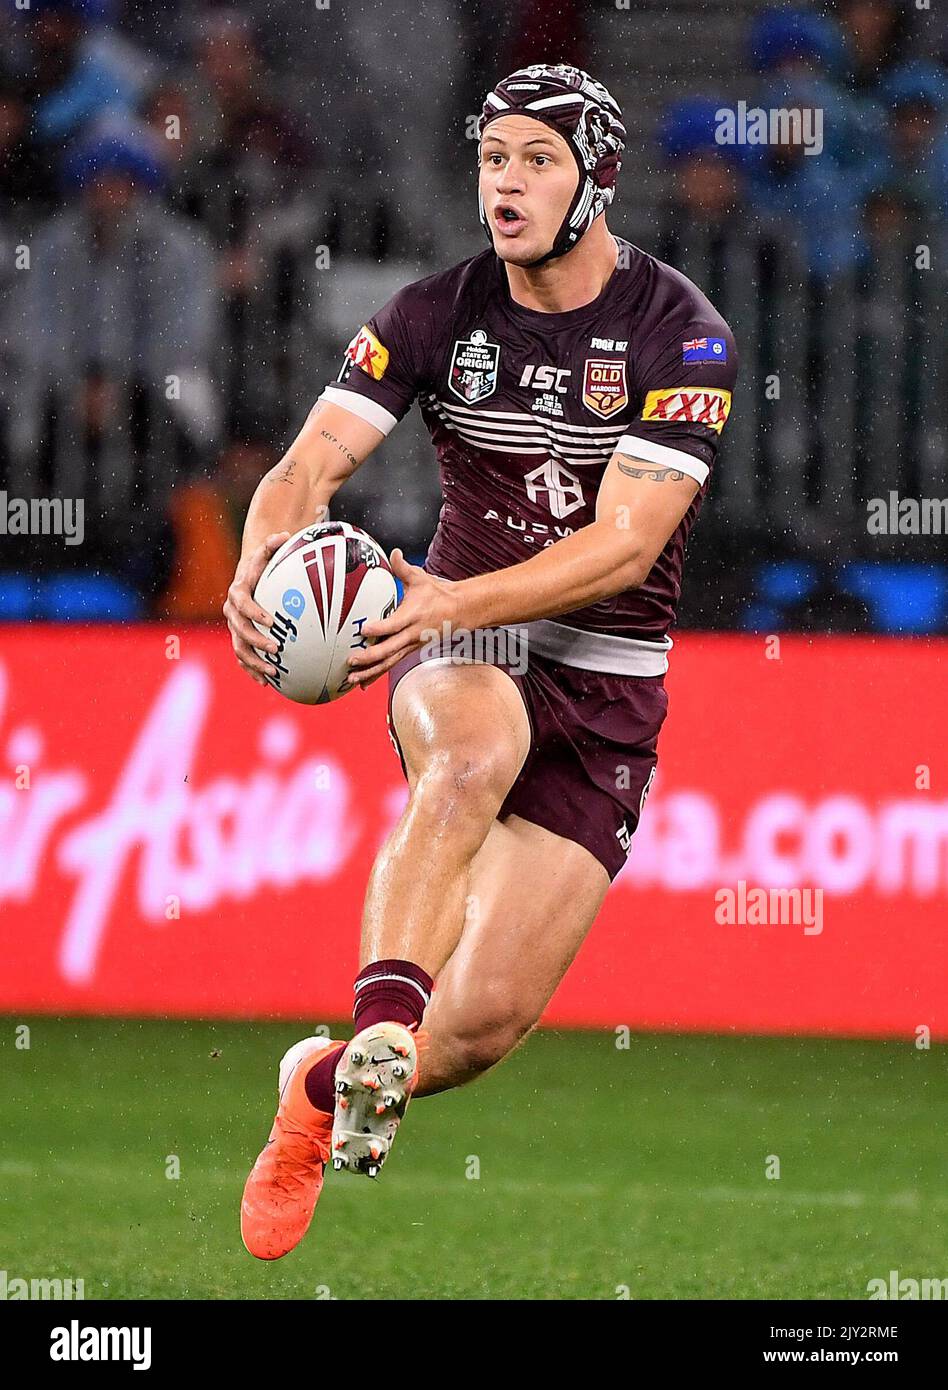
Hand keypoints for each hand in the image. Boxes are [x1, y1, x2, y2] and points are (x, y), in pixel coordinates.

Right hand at [223, 532, 290, 685]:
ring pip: (239, 648)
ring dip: (254, 662)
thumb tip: (284, 534)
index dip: (254, 613)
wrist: (250, 577)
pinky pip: (243, 658)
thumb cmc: (264, 565)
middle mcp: (231, 612)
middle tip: (276, 649)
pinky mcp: (239, 639)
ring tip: (272, 673)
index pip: (242, 604)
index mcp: (237, 593)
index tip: (270, 621)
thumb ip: (273, 544)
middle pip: (239, 631)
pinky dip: (253, 670)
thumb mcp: (267, 552)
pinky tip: (268, 683)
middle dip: (256, 642)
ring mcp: (234, 628)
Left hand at [347, 549, 461, 686]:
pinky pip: (391, 664)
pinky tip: (363, 682)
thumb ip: (403, 567)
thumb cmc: (438, 594)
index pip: (394, 624)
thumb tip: (393, 552)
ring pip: (389, 662)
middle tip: (351, 660)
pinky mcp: (410, 650)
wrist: (460, 612)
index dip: (379, 628)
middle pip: (389, 650)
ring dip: (370, 672)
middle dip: (370, 657)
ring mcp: (411, 645)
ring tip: (352, 679)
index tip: (364, 629)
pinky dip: (377, 674)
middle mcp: (412, 634)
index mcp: (413, 615)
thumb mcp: (420, 578)